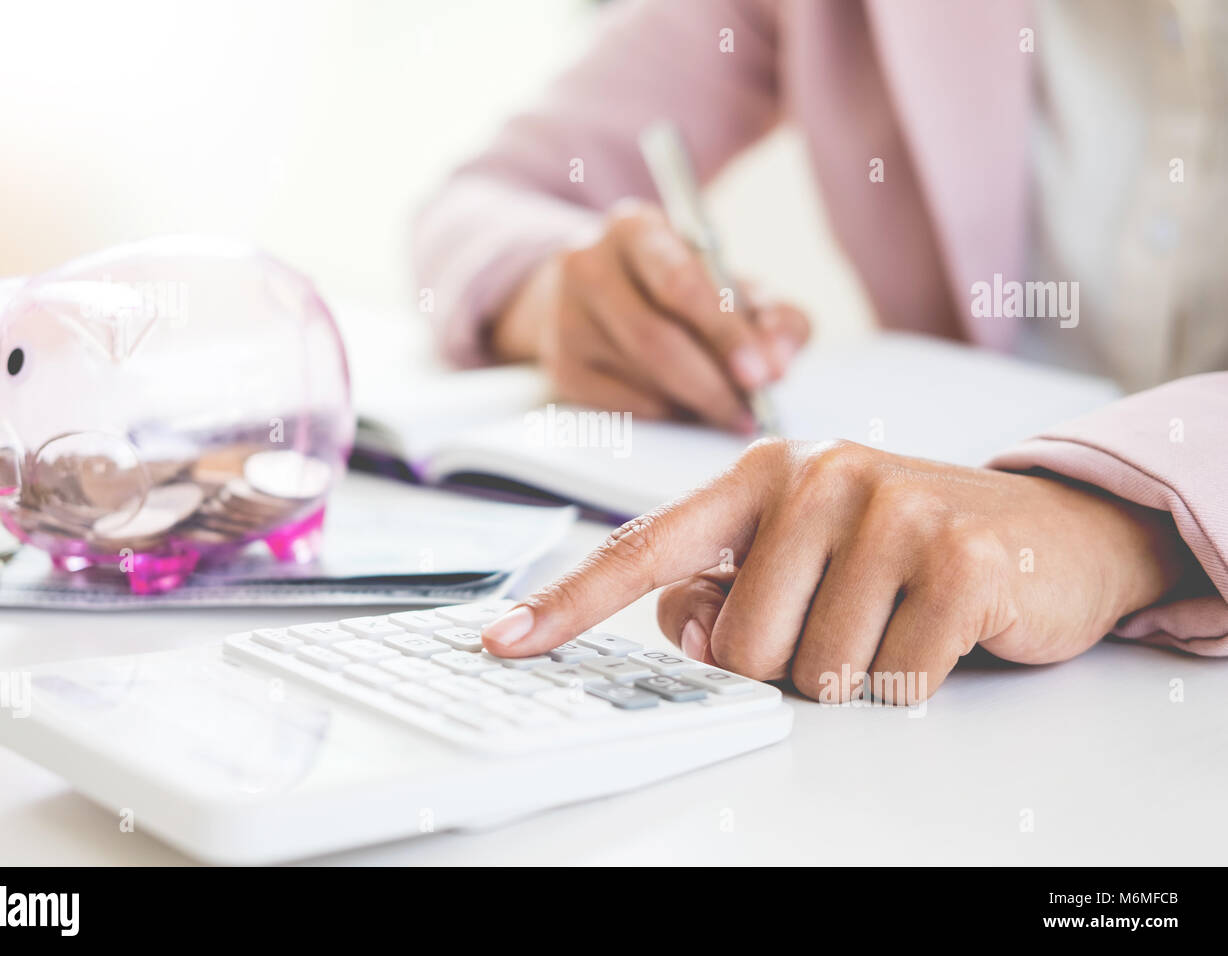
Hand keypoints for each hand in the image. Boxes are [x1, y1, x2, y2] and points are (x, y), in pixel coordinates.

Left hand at [482, 440, 1191, 702]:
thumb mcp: (800, 551)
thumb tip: (688, 632)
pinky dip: (911, 680)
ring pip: (815, 674)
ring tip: (892, 617)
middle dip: (786, 664)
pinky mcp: (958, 561)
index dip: (569, 604)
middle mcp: (818, 476)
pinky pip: (892, 683)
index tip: (504, 642)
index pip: (644, 549)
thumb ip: (723, 586)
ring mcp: (891, 510)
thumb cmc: (901, 546)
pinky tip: (939, 626)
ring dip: (852, 674)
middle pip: (739, 648)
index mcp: (760, 475)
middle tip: (843, 617)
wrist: (1048, 531)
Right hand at [490, 200, 808, 432]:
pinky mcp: (562, 368)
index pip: (680, 282)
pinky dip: (666, 414)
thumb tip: (780, 362)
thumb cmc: (678, 289)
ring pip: (641, 379)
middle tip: (751, 413)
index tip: (763, 375)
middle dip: (713, 384)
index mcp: (635, 227)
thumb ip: (774, 317)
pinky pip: (624, 407)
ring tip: (728, 407)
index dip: (726, 333)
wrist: (598, 296)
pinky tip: (685, 406)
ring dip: (694, 402)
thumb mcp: (732, 286)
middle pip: (655, 340)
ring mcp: (565, 319)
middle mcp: (587, 264)